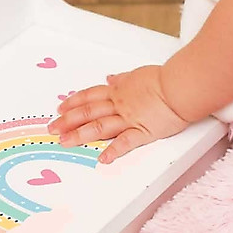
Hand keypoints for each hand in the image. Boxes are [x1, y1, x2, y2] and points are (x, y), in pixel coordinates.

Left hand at [48, 65, 191, 162]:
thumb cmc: (163, 80)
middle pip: (88, 112)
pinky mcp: (143, 131)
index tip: (60, 109)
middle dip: (68, 121)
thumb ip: (123, 78)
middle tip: (52, 129)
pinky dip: (113, 150)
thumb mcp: (138, 74)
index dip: (73, 103)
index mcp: (118, 91)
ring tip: (65, 142)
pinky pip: (126, 142)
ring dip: (81, 135)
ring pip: (100, 126)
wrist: (180, 86)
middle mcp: (120, 105)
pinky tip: (102, 158)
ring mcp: (130, 118)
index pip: (90, 97)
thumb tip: (111, 78)